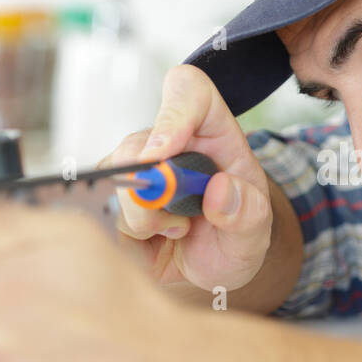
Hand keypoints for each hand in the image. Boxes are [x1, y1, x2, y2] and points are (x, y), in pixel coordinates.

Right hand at [98, 64, 273, 293]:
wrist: (213, 270)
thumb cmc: (236, 236)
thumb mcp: (256, 230)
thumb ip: (248, 212)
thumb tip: (219, 189)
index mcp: (211, 132)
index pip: (189, 91)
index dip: (173, 114)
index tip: (164, 153)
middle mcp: (168, 143)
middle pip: (137, 147)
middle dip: (151, 192)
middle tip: (180, 223)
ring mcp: (136, 169)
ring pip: (117, 186)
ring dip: (145, 222)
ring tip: (178, 232)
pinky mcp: (113, 198)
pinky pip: (105, 215)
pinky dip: (130, 239)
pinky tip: (154, 243)